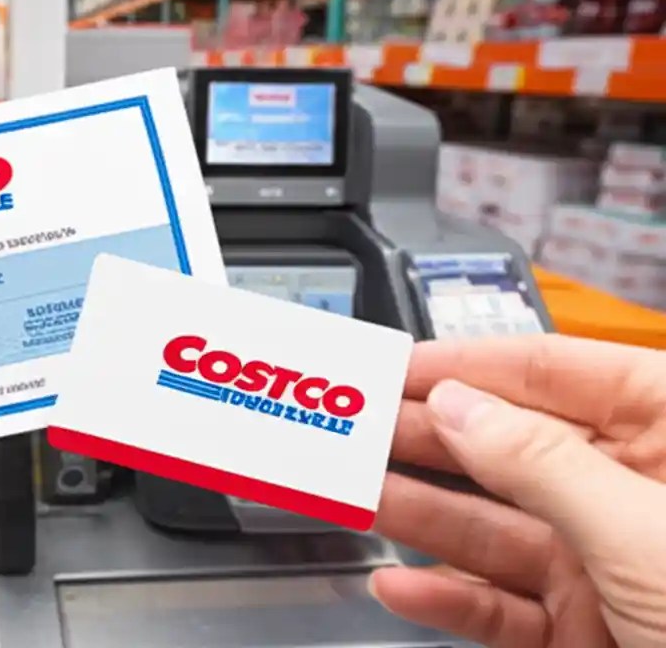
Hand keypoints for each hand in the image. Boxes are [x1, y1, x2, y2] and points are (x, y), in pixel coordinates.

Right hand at [372, 335, 665, 647]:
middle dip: (430, 440)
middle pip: (513, 449)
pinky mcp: (584, 635)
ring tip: (354, 497)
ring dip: (422, 518)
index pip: (557, 372)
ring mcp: (608, 568)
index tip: (391, 367)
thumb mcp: (648, 534)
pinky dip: (450, 602)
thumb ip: (545, 465)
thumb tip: (461, 405)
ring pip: (497, 531)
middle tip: (350, 429)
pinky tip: (401, 590)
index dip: (469, 366)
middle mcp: (637, 494)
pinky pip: (504, 609)